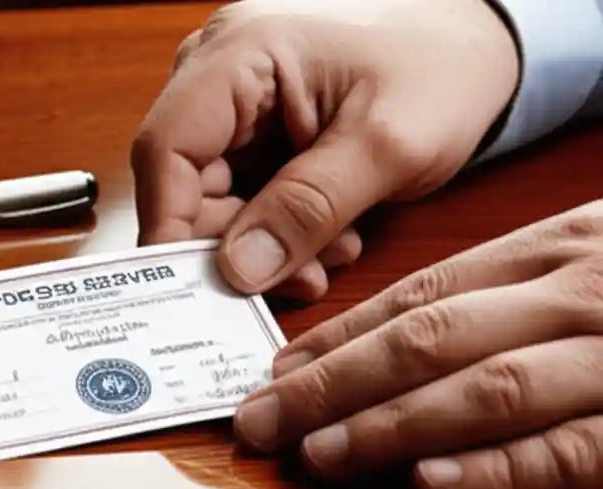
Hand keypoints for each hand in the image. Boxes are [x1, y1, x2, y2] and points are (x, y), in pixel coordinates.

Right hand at [132, 0, 518, 299]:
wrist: (479, 43)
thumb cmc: (443, 67)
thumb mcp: (387, 146)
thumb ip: (309, 209)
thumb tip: (237, 271)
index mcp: (239, 52)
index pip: (167, 149)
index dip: (170, 225)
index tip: (192, 289)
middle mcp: (217, 70)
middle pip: (184, 180)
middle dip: (235, 243)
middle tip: (301, 278)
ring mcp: (231, 97)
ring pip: (209, 195)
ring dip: (263, 242)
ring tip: (331, 253)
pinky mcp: (249, 124)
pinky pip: (237, 191)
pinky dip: (275, 227)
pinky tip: (327, 235)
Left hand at [233, 201, 602, 488]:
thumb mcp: (601, 255)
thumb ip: (525, 285)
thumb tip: (409, 338)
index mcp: (561, 247)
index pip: (425, 293)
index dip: (339, 338)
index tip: (273, 372)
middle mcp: (581, 295)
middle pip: (432, 338)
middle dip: (332, 384)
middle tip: (259, 422)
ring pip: (487, 389)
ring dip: (389, 425)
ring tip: (315, 454)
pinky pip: (571, 451)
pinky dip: (495, 469)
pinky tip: (423, 482)